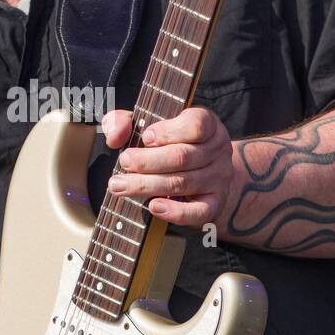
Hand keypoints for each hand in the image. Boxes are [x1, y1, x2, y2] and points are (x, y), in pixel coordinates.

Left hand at [101, 105, 235, 229]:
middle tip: (123, 162)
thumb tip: (116, 134)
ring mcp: (218, 177)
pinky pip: (198, 212)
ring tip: (120, 186)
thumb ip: (124, 122)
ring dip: (147, 185)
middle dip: (147, 161)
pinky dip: (175, 212)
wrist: (205, 172)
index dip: (168, 132)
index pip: (195, 125)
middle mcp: (217, 149)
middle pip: (182, 157)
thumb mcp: (145, 123)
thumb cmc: (167, 143)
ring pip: (182, 183)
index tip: (146, 138)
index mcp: (207, 123)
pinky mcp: (214, 203)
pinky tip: (153, 206)